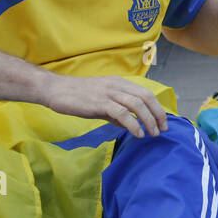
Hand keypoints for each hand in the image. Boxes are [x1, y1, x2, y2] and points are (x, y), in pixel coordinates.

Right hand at [40, 73, 169, 138]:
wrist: (55, 90)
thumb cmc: (77, 96)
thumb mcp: (101, 103)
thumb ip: (116, 113)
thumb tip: (130, 126)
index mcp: (120, 83)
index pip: (146, 93)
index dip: (157, 108)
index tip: (163, 122)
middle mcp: (117, 85)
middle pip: (146, 97)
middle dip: (158, 114)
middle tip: (162, 130)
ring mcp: (108, 93)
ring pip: (137, 104)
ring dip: (148, 120)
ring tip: (152, 134)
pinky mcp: (99, 103)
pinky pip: (122, 113)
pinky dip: (133, 124)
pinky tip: (138, 133)